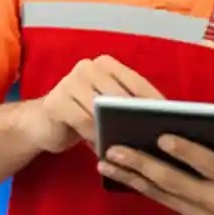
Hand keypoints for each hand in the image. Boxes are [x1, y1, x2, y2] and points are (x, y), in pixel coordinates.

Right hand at [21, 55, 162, 153]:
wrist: (42, 124)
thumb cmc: (84, 116)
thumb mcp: (107, 108)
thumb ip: (128, 107)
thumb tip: (162, 121)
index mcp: (106, 64)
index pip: (136, 82)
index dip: (154, 102)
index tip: (171, 120)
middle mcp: (87, 67)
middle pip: (119, 95)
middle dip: (135, 118)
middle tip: (151, 138)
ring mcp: (69, 82)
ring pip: (101, 109)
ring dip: (115, 129)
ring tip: (131, 148)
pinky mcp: (56, 101)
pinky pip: (83, 121)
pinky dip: (95, 136)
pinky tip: (104, 150)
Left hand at [98, 109, 213, 214]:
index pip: (209, 164)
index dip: (185, 150)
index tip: (161, 135)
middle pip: (175, 182)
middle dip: (141, 164)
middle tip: (114, 150)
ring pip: (167, 197)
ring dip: (136, 180)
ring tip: (108, 165)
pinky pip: (177, 209)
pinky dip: (155, 194)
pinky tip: (135, 180)